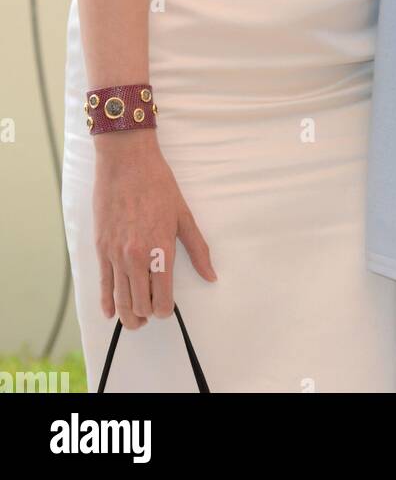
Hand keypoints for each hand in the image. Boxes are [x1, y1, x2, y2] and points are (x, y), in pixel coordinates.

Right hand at [92, 130, 216, 328]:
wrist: (127, 162)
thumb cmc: (158, 185)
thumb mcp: (184, 215)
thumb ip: (198, 249)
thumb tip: (211, 276)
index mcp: (161, 250)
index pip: (162, 299)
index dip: (166, 310)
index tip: (168, 307)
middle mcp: (136, 257)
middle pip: (140, 305)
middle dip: (148, 313)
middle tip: (153, 309)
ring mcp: (115, 254)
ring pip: (120, 301)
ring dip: (129, 314)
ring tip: (136, 317)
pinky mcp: (100, 248)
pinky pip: (102, 285)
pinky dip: (107, 303)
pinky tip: (111, 312)